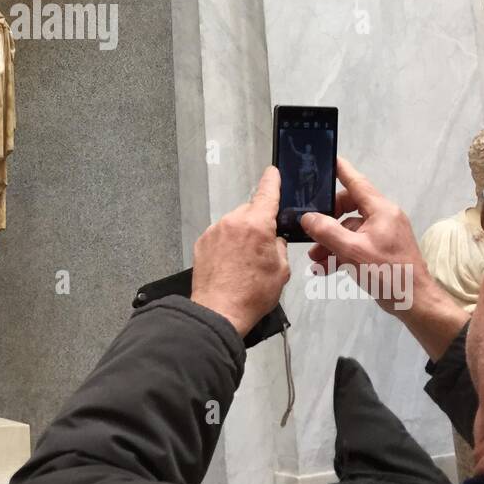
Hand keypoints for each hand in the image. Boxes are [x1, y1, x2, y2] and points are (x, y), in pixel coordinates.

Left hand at [190, 167, 289, 336]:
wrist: (218, 310)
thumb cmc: (251, 294)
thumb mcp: (281, 271)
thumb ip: (279, 247)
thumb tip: (274, 240)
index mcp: (256, 225)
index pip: (267, 193)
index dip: (272, 181)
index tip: (272, 172)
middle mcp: (233, 222)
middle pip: (249, 211)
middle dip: (257, 223)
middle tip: (262, 247)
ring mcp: (214, 231)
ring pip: (233, 224)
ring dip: (240, 235)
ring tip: (244, 262)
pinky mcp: (202, 242)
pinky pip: (219, 236)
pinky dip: (226, 244)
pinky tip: (230, 264)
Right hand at [301, 158, 469, 357]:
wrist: (416, 303)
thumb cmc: (388, 273)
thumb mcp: (353, 251)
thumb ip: (327, 232)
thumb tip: (308, 217)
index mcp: (381, 210)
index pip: (357, 182)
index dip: (340, 170)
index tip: (326, 159)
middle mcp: (383, 218)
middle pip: (349, 208)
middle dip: (327, 220)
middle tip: (310, 229)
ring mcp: (383, 235)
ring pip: (349, 230)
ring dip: (331, 242)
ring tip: (315, 259)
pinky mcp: (381, 251)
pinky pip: (356, 245)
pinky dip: (341, 253)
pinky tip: (325, 268)